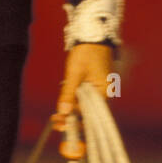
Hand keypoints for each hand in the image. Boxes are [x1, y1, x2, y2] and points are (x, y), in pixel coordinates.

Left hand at [51, 43, 112, 158]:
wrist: (93, 35)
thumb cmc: (86, 52)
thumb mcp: (75, 73)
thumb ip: (69, 93)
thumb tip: (64, 112)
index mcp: (104, 92)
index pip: (90, 114)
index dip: (76, 122)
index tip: (61, 126)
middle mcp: (105, 93)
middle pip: (88, 112)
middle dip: (72, 118)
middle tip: (56, 123)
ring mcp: (101, 89)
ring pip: (85, 105)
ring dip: (72, 110)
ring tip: (56, 116)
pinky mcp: (95, 85)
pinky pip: (85, 98)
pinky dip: (75, 102)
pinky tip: (64, 105)